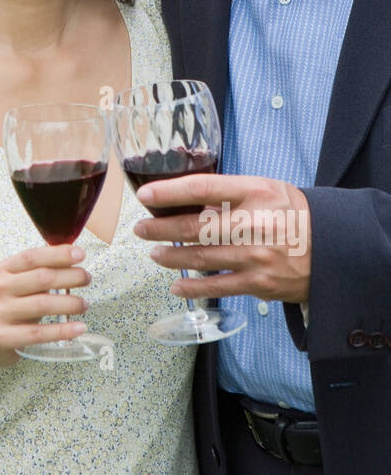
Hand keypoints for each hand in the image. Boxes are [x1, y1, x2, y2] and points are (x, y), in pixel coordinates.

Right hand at [0, 244, 90, 370]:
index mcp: (3, 270)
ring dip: (70, 303)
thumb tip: (73, 256)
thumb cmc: (11, 306)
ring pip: (42, 305)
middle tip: (86, 278)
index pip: (32, 257)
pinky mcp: (3, 337)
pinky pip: (38, 333)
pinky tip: (79, 328)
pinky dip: (62, 330)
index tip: (81, 254)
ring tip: (84, 304)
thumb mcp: (17, 283)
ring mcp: (0, 313)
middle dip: (70, 277)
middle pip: (42, 278)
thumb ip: (39, 271)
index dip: (58, 254)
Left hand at [133, 173, 310, 303]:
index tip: (144, 195)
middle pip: (194, 226)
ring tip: (153, 253)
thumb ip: (229, 191)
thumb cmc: (292, 213)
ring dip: (170, 256)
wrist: (334, 247)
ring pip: (200, 257)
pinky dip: (191, 286)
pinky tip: (175, 284)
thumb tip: (183, 196)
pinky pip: (217, 286)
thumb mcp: (265, 189)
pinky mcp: (259, 283)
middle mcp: (253, 223)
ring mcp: (255, 256)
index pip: (202, 187)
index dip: (168, 192)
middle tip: (140, 228)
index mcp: (254, 192)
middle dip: (160, 228)